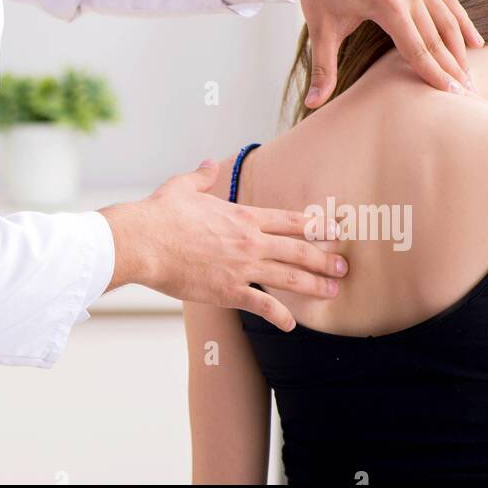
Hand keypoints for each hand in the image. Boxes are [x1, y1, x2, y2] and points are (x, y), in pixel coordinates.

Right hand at [99, 160, 346, 332]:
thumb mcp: (183, 187)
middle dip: (325, 259)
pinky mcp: (228, 291)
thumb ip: (202, 176)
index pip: (289, 221)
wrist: (143, 242)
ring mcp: (242, 268)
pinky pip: (262, 306)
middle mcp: (250, 241)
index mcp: (242, 215)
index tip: (333, 229)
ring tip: (332, 292)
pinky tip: (291, 324)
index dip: (315, 225)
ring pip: (289, 278)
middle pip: (298, 250)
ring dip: (314, 285)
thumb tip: (209, 164)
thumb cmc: (160, 214)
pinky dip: (279, 317)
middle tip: (343, 267)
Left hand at [252, 0, 483, 107]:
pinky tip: (473, 40)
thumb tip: (311, 104)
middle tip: (467, 93)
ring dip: (461, 46)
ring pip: (448, 17)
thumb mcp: (320, 30)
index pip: (418, 49)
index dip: (435, 75)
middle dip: (453, 67)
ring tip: (469, 73)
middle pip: (438, 37)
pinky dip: (461, 19)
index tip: (451, 97)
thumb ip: (322, 69)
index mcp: (386, 5)